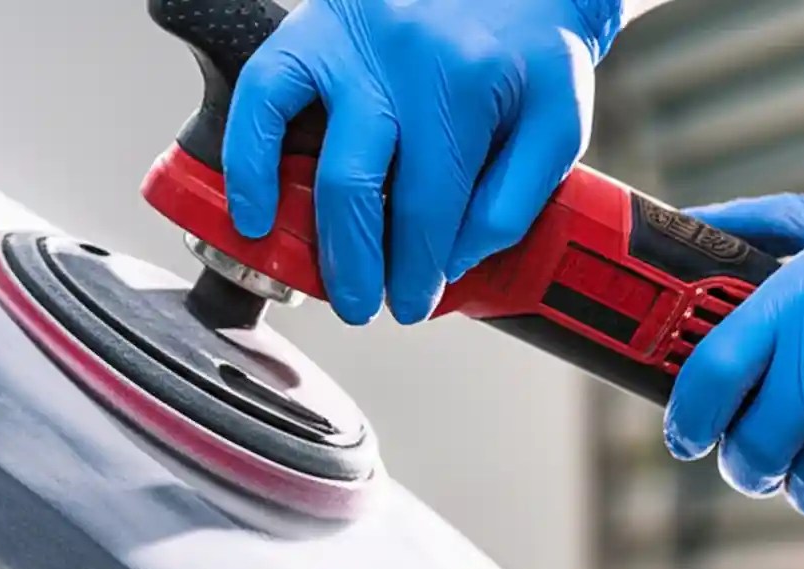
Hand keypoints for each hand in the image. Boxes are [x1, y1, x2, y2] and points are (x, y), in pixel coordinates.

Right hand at [223, 0, 623, 324]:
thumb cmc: (528, 48)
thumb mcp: (557, 122)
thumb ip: (515, 198)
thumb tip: (454, 258)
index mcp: (469, 85)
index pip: (430, 206)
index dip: (416, 269)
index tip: (410, 302)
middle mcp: (402, 61)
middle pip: (359, 186)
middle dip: (358, 265)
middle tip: (361, 305)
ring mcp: (349, 42)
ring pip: (304, 145)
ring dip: (301, 224)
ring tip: (299, 269)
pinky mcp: (310, 28)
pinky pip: (263, 93)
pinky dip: (246, 155)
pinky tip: (251, 205)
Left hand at [667, 193, 803, 518]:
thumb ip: (755, 225)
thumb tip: (692, 229)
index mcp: (795, 299)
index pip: (713, 376)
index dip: (687, 418)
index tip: (684, 436)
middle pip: (759, 443)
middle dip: (744, 466)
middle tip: (744, 463)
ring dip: (800, 486)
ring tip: (797, 473)